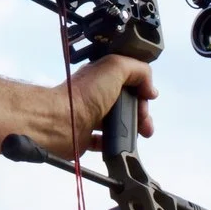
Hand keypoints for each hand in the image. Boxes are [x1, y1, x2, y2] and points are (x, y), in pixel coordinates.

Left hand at [42, 53, 156, 159]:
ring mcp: (91, 116)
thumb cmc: (85, 93)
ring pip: (119, 122)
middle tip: (145, 121)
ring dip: (134, 128)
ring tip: (141, 134)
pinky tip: (122, 143)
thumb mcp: (116, 66)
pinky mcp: (86, 137)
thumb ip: (139, 70)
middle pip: (127, 102)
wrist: (60, 122)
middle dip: (141, 111)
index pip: (129, 79)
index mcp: (102, 76)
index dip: (142, 88)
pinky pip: (105, 140)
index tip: (148, 97)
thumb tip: (150, 89)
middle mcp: (96, 94)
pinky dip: (116, 142)